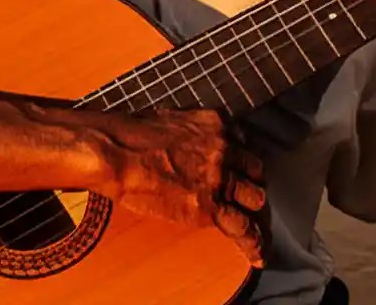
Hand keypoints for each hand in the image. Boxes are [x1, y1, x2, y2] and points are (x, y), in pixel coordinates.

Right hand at [98, 109, 268, 267]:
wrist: (118, 155)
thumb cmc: (131, 135)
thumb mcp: (170, 120)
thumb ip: (189, 132)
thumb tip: (186, 143)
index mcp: (216, 124)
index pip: (244, 143)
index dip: (241, 159)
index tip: (240, 168)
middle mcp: (225, 149)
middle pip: (255, 170)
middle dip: (251, 183)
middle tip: (246, 196)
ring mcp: (220, 178)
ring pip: (255, 198)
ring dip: (252, 211)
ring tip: (257, 228)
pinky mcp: (210, 207)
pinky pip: (242, 227)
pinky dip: (252, 243)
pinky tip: (257, 255)